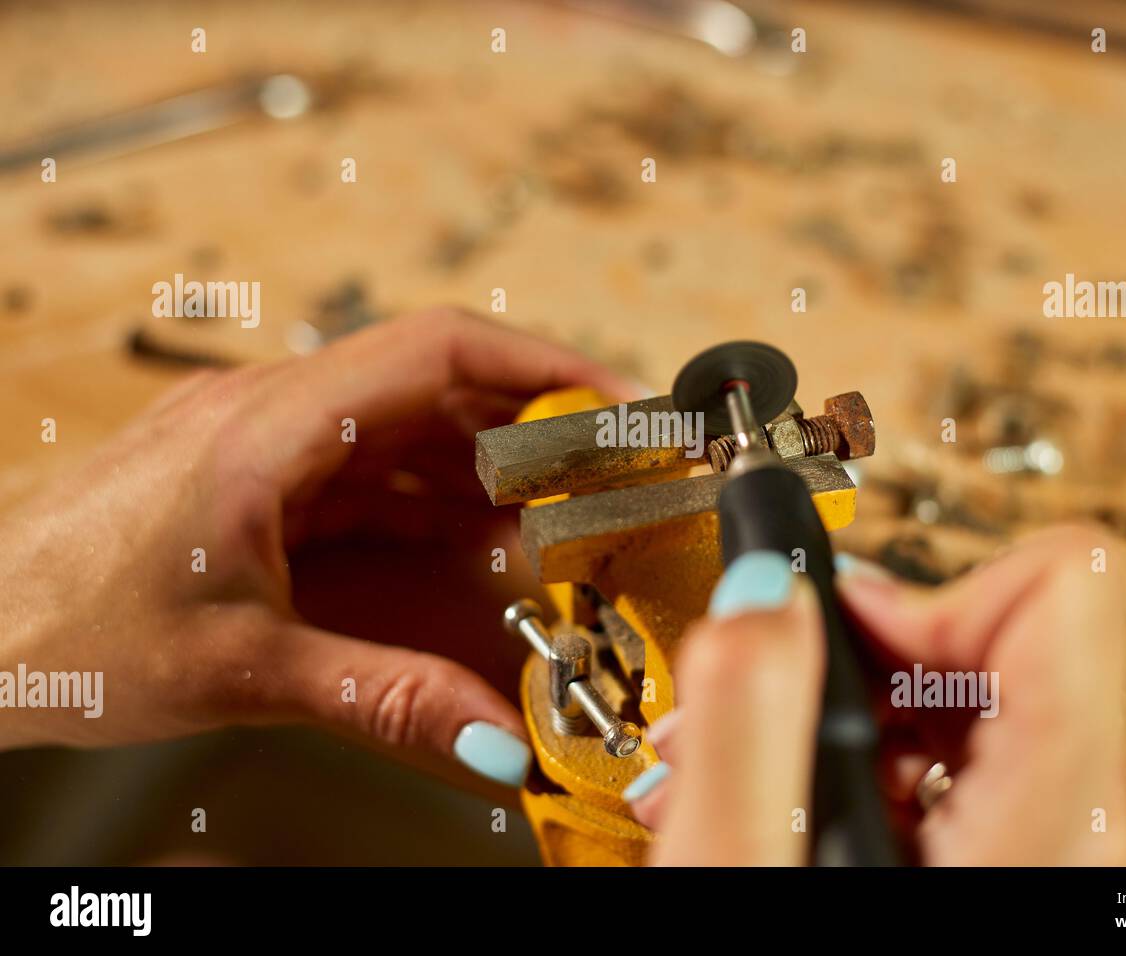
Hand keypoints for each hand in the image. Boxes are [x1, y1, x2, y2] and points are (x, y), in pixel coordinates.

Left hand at [0, 308, 640, 796]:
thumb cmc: (59, 630)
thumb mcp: (242, 670)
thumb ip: (383, 699)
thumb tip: (496, 740)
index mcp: (270, 426)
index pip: (437, 350)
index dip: (544, 364)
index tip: (618, 401)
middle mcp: (273, 412)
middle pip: (438, 385)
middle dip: (538, 426)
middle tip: (614, 477)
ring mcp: (265, 440)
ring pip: (409, 430)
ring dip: (489, 470)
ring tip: (561, 521)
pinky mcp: (258, 478)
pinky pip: (371, 471)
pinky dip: (436, 501)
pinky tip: (473, 542)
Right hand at [625, 526, 1125, 865]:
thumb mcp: (742, 874)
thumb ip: (750, 719)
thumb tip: (765, 591)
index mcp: (1049, 829)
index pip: (1063, 592)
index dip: (933, 588)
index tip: (839, 632)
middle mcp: (1090, 843)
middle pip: (1012, 642)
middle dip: (861, 660)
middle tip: (765, 699)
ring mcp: (1067, 863)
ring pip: (981, 707)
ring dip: (853, 714)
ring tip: (756, 761)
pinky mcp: (1031, 873)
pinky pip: (968, 773)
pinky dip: (874, 767)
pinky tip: (795, 804)